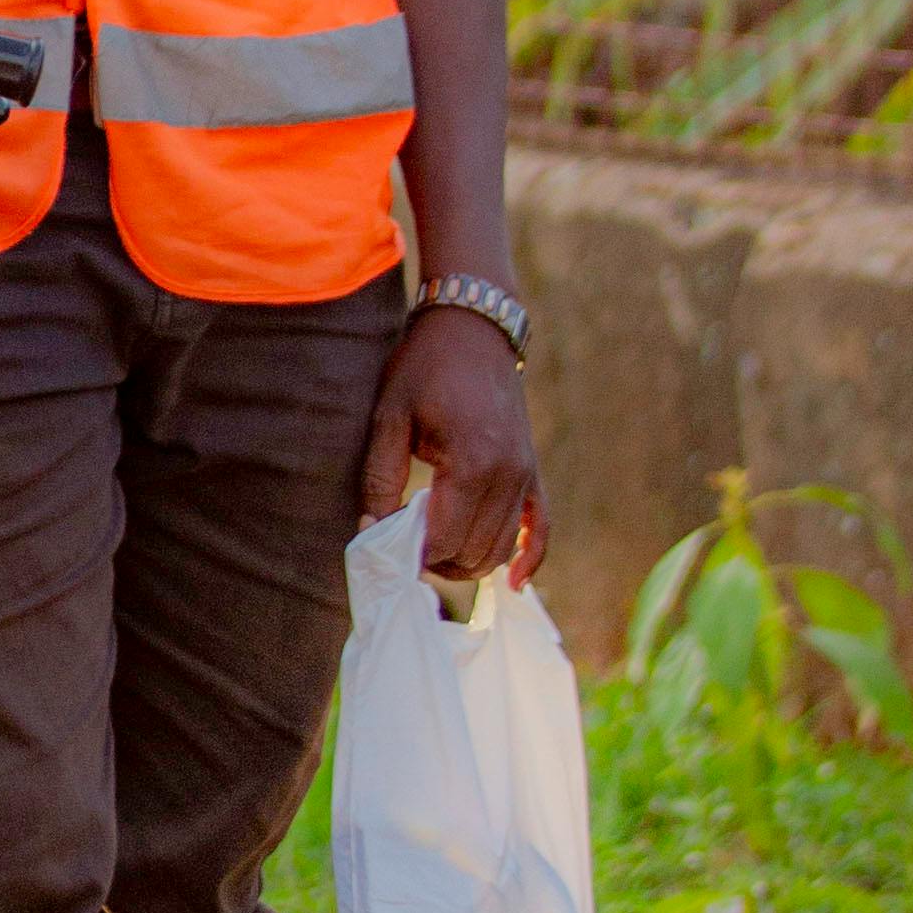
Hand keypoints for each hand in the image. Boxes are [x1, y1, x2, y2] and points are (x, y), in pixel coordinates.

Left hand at [360, 304, 545, 585]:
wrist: (473, 329)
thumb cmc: (424, 368)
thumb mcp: (389, 417)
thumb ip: (380, 478)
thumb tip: (372, 531)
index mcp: (472, 463)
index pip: (443, 539)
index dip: (411, 554)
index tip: (384, 549)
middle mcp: (508, 476)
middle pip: (473, 552)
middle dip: (435, 560)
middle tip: (402, 546)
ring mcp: (527, 475)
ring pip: (501, 548)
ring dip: (466, 561)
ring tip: (430, 548)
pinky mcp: (534, 471)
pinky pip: (541, 529)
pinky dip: (528, 558)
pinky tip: (513, 583)